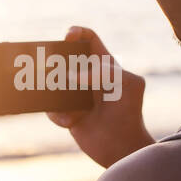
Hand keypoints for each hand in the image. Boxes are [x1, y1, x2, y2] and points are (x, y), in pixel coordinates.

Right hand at [46, 26, 153, 167]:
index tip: (68, 36)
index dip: (77, 33)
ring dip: (51, 89)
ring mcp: (76, 96)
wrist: (123, 148)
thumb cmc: (130, 113)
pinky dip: (57, 114)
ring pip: (53, 84)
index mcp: (104, 65)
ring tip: (58, 97)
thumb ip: (104, 72)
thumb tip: (73, 76)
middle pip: (64, 59)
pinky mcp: (67, 114)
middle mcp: (88, 78)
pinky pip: (51, 108)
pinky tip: (70, 121)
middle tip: (51, 68)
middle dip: (55, 61)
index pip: (89, 40)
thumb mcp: (127, 85)